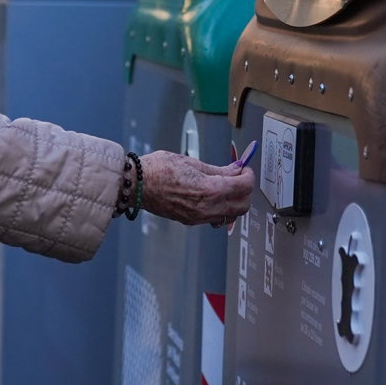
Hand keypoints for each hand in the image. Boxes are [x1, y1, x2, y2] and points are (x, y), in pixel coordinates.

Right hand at [138, 150, 253, 227]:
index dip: (248, 175)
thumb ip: (218, 169)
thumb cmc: (159, 169)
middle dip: (245, 191)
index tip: (244, 169)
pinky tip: (212, 195)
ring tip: (225, 185)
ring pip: (231, 215)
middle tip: (238, 177)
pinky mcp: (191, 221)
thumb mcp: (192, 162)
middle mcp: (207, 208)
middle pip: (243, 206)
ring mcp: (199, 217)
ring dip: (234, 201)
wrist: (137, 185)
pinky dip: (220, 208)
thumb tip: (235, 170)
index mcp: (210, 190)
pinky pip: (215, 218)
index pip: (244, 186)